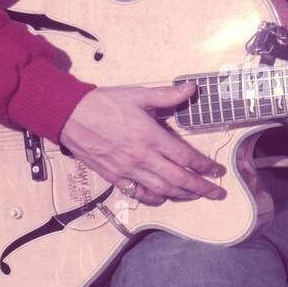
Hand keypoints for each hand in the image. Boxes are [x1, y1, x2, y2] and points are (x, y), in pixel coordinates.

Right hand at [59, 82, 227, 206]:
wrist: (69, 116)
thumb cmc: (104, 103)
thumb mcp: (138, 94)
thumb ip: (167, 96)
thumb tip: (191, 88)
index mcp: (151, 136)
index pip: (186, 156)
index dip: (205, 166)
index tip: (217, 170)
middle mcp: (142, 157)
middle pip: (179, 179)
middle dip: (202, 188)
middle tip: (217, 193)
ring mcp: (128, 170)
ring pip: (162, 190)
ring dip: (183, 195)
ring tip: (196, 196)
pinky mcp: (114, 178)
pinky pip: (139, 194)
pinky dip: (155, 198)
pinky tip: (164, 197)